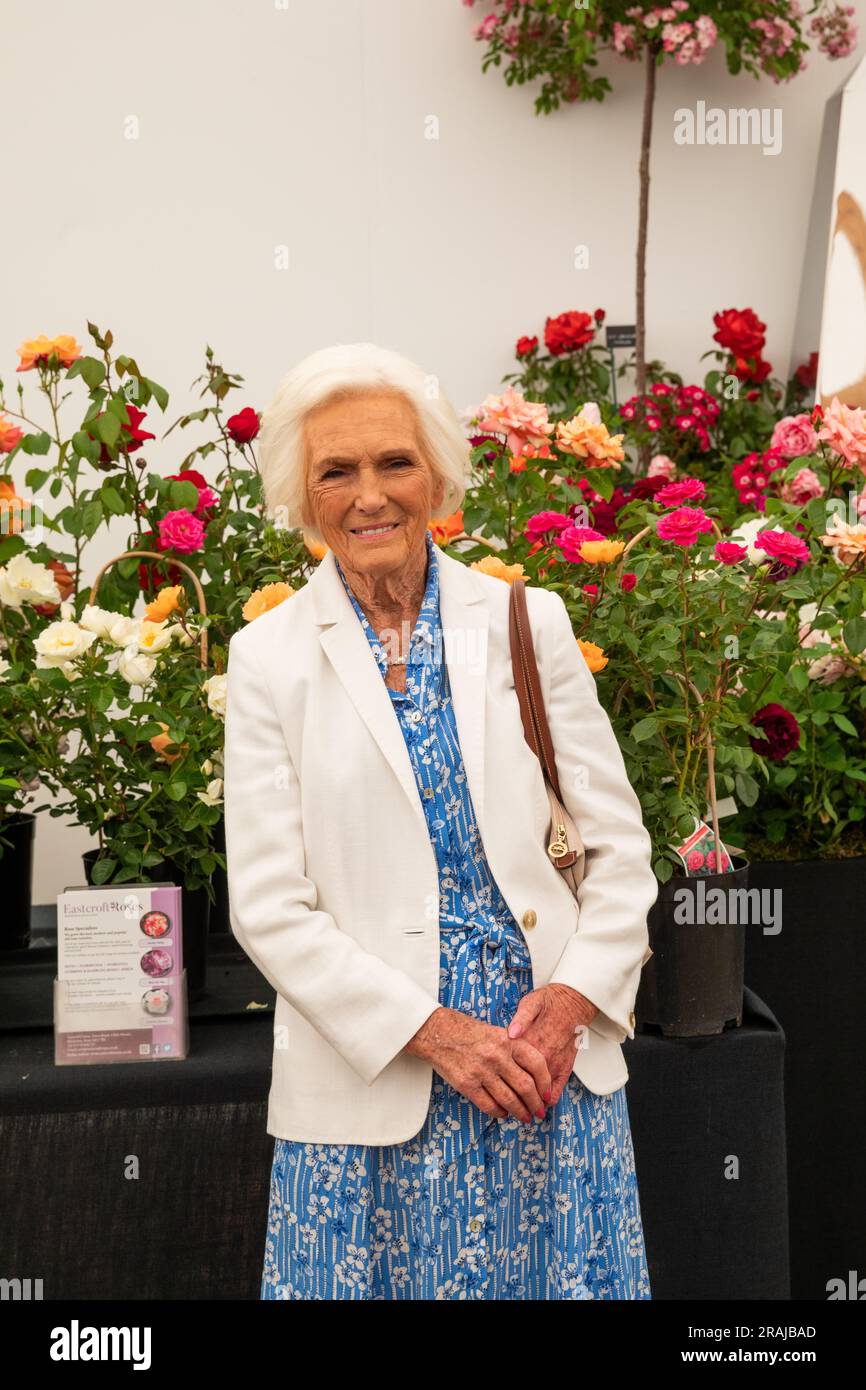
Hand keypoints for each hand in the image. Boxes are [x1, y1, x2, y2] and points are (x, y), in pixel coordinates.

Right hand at [405, 1007, 552, 1123]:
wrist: (436, 1031)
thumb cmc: (467, 1031)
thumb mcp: (496, 1032)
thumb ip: (514, 1049)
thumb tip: (532, 1076)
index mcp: (508, 1039)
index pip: (537, 1064)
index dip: (546, 1083)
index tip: (548, 1094)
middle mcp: (497, 1055)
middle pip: (526, 1086)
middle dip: (536, 1103)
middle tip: (539, 1111)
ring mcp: (481, 1070)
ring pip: (509, 1100)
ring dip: (520, 1112)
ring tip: (525, 1117)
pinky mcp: (467, 1084)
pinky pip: (489, 1105)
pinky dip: (499, 1112)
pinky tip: (503, 1113)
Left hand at [506, 985, 598, 1106]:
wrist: (572, 1005)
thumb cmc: (549, 1004)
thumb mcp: (530, 1004)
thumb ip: (520, 1019)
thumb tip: (511, 1033)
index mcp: (531, 1041)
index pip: (511, 1067)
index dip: (500, 1078)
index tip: (493, 1084)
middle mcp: (543, 1056)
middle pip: (523, 1084)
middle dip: (513, 1097)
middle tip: (504, 1104)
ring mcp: (555, 1064)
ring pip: (539, 1093)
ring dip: (529, 1102)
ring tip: (520, 1109)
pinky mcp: (565, 1069)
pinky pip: (556, 1092)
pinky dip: (547, 1100)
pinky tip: (539, 1103)